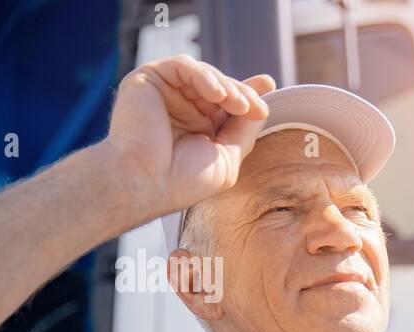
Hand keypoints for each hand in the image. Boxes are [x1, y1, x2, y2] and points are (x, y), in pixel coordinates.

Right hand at [103, 55, 274, 218]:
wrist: (146, 183)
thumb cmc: (183, 181)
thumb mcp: (227, 158)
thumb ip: (243, 132)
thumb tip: (261, 109)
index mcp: (197, 127)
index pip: (225, 103)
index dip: (246, 92)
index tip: (268, 84)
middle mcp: (180, 108)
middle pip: (219, 87)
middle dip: (242, 94)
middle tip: (255, 107)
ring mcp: (164, 93)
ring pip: (203, 75)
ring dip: (227, 87)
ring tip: (239, 105)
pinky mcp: (148, 80)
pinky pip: (182, 66)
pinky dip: (203, 76)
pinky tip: (217, 93)